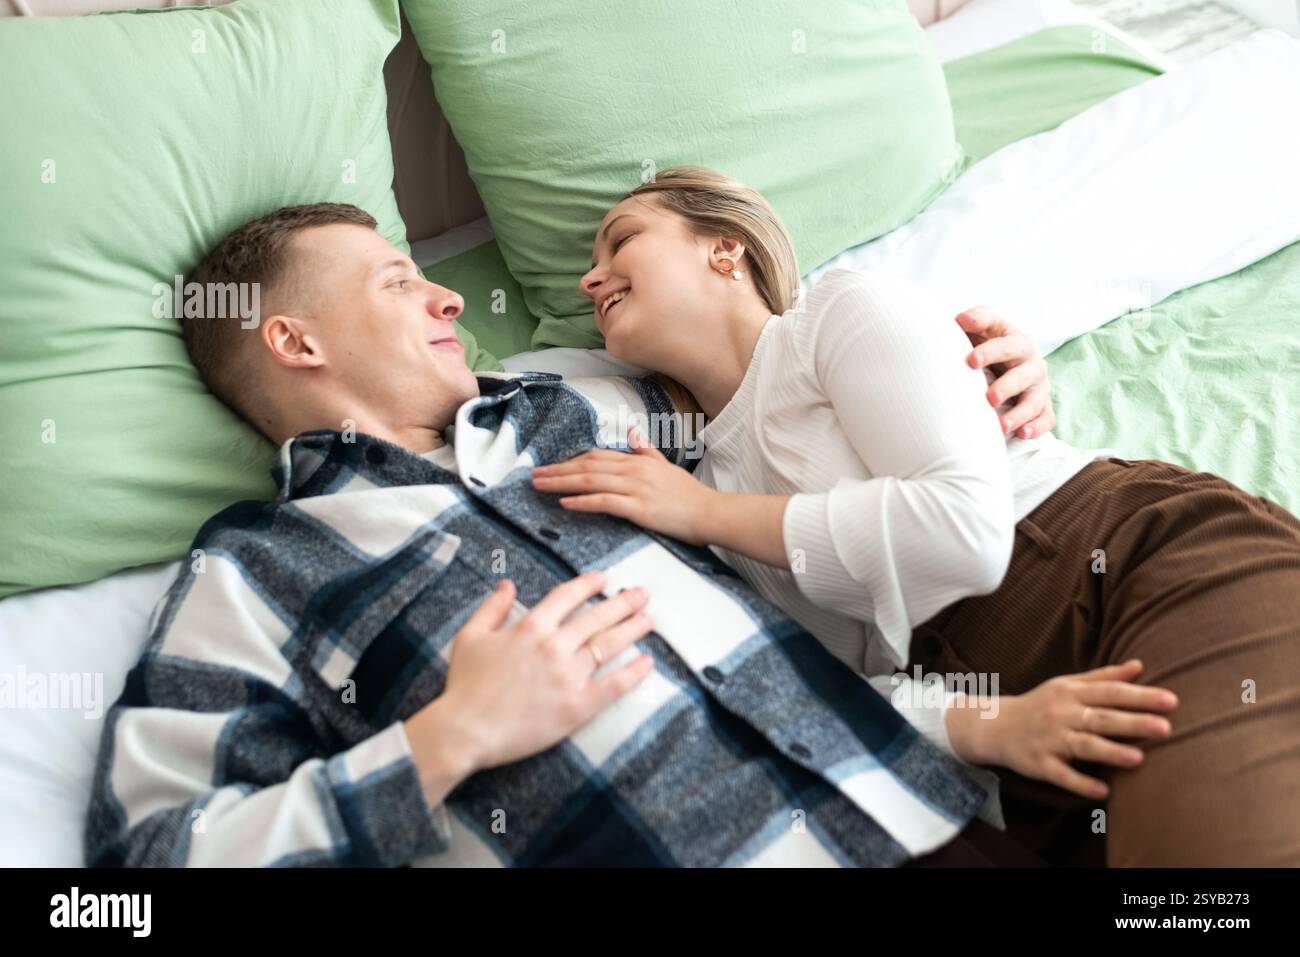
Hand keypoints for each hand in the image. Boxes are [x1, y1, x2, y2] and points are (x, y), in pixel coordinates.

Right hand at [407, 572, 654, 786]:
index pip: (567, 596)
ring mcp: (568, 676)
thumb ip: (491, 608)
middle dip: (623, 603)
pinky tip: (647, 662)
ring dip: (632, 629)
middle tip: (642, 594)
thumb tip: (507, 584)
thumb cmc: (465, 685)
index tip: (604, 579)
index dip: (588, 584)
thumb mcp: (470, 637)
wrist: (466, 730)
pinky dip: (633, 673)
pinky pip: (614, 686)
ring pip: (609, 646)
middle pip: (597, 617)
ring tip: (649, 620)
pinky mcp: (577, 706)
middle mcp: (554, 646)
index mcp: (531, 627)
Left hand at [531, 427, 717, 544]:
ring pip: (590, 481)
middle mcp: (633, 471)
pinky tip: (565, 503)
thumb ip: (645, 450)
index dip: (571, 460)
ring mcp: (635, 488)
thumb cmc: (688, 495)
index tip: (550, 465)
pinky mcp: (639, 508)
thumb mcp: (665, 466)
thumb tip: (632, 432)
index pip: (597, 456)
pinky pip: (604, 502)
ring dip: (562, 482)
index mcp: (637, 461)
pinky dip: (582, 501)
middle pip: (587, 466)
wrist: (710, 512)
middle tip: (533, 475)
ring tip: (540, 486)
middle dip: (558, 470)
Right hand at [946, 659, 1177, 799]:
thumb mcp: (1067, 685)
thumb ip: (1104, 678)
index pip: (1110, 692)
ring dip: (1110, 752)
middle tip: (1166, 728)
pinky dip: (1081, 784)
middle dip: (1133, 723)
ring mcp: (1049, 739)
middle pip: (1101, 718)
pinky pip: (1061, 775)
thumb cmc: (1041, 704)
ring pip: (1083, 746)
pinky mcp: (1038, 763)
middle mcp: (1060, 713)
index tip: (1171, 701)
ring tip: (1139, 759)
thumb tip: (1140, 665)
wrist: (994, 725)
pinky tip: (1103, 792)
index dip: (1141, 696)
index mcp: (1070, 693)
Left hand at [955, 305, 1056, 439]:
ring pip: (1035, 402)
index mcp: (1018, 343)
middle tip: (990, 398)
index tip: (971, 361)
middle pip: (1024, 376)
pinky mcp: (1043, 407)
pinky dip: (1037, 427)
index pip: (1007, 345)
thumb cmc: (989, 343)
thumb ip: (977, 319)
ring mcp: (1039, 388)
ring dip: (1019, 414)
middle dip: (1008, 387)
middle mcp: (1032, 365)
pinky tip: (1022, 434)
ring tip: (1001, 426)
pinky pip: (1047, 419)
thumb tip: (962, 320)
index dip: (991, 351)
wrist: (1004, 362)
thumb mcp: (986, 327)